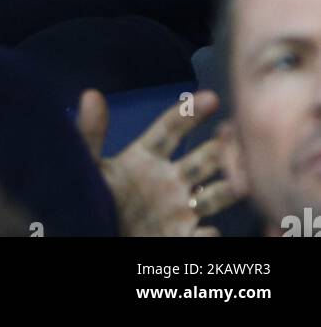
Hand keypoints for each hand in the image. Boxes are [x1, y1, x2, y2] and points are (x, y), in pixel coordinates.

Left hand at [77, 87, 237, 235]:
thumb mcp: (89, 168)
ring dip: (231, 185)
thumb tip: (91, 94)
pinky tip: (210, 231)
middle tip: (238, 135)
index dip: (189, 113)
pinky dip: (211, 235)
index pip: (170, 130)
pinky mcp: (183, 238)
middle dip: (222, 146)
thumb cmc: (90, 201)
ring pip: (215, 194)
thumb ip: (91, 135)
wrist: (94, 238)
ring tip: (245, 179)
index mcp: (145, 158)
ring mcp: (180, 210)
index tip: (211, 97)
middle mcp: (169, 180)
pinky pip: (206, 236)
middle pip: (203, 158)